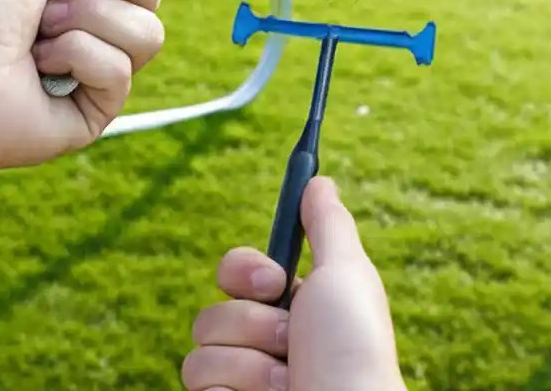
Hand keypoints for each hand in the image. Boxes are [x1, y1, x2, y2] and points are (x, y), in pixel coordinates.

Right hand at [182, 178, 405, 390]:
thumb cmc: (356, 354)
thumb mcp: (347, 276)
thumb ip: (328, 225)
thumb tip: (318, 180)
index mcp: (293, 310)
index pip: (234, 273)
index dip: (243, 270)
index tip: (275, 280)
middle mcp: (265, 347)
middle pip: (210, 309)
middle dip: (251, 323)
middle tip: (291, 342)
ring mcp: (242, 385)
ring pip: (198, 350)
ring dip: (249, 364)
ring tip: (290, 383)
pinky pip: (194, 386)